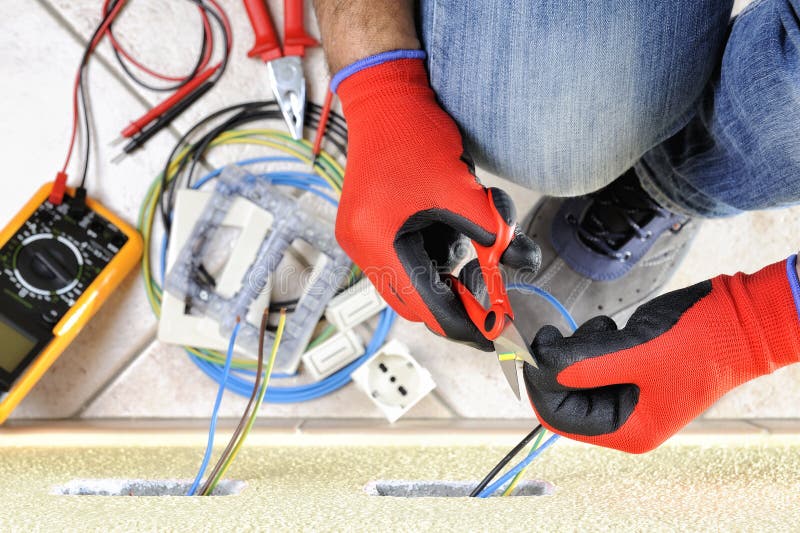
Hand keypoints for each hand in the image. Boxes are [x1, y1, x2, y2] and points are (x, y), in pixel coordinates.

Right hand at [333, 52, 540, 349]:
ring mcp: (361, 239)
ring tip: (468, 240)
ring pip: (411, 282)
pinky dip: (432, 254)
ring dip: (446, 272)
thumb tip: (520, 265)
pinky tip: (447, 227)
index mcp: (378, 241)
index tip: (494, 333)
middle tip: (490, 292)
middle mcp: (362, 247)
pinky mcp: (368, 228)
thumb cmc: (416, 135)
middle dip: (457, 298)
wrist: (386, 99)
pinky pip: (403, 260)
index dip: (464, 323)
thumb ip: (495, 235)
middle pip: (414, 302)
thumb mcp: (465, 192)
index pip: (425, 306)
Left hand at [522, 256, 799, 452]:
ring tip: (605, 330)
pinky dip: (590, 341)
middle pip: (562, 396)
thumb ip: (585, 364)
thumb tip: (540, 364)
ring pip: (573, 375)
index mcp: (628, 428)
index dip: (539, 385)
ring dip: (576, 349)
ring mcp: (625, 391)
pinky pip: (590, 359)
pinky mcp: (627, 367)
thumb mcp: (638, 354)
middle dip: (558, 364)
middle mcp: (624, 416)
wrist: (741, 316)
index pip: (558, 418)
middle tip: (558, 333)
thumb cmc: (701, 341)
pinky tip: (614, 328)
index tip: (532, 349)